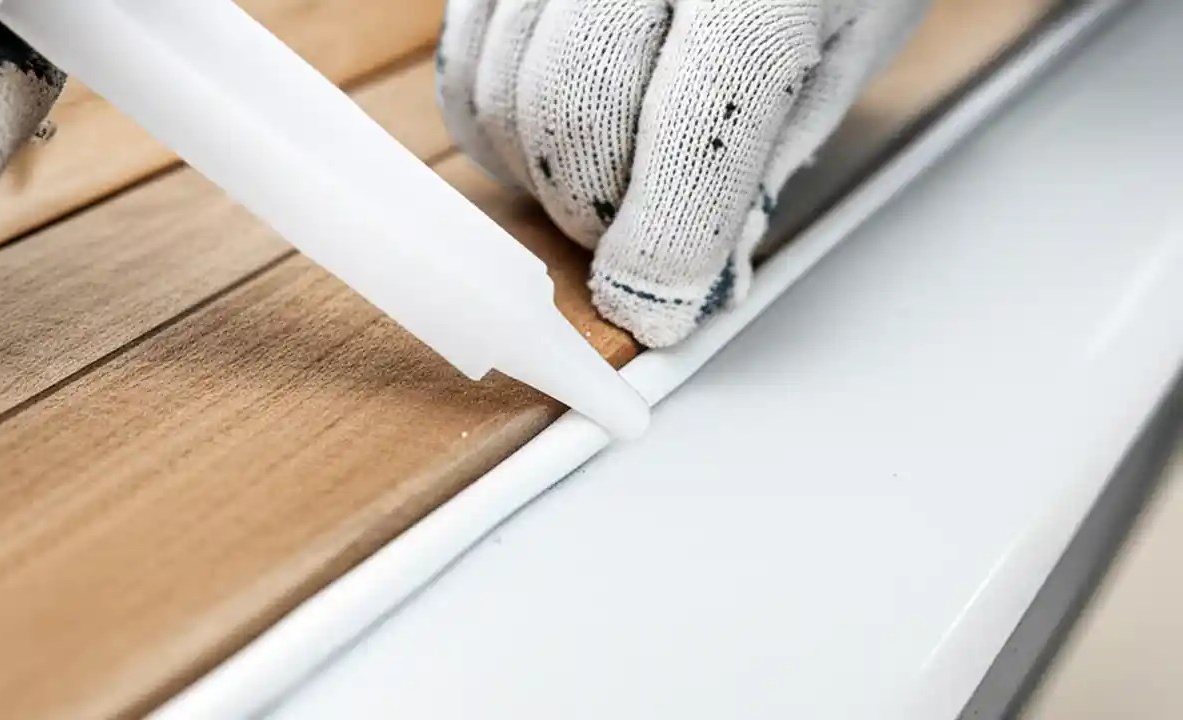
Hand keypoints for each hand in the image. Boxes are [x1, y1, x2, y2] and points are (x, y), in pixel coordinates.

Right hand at [438, 0, 929, 345]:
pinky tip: (552, 138)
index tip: (655, 307)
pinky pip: (467, 65)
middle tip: (637, 240)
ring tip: (604, 179)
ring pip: (506, 95)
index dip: (667, 246)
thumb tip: (694, 270)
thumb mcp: (847, 46)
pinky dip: (499, 127)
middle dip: (598, 213)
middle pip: (574, 112)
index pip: (692, 132)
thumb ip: (767, 156)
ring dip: (547, 177)